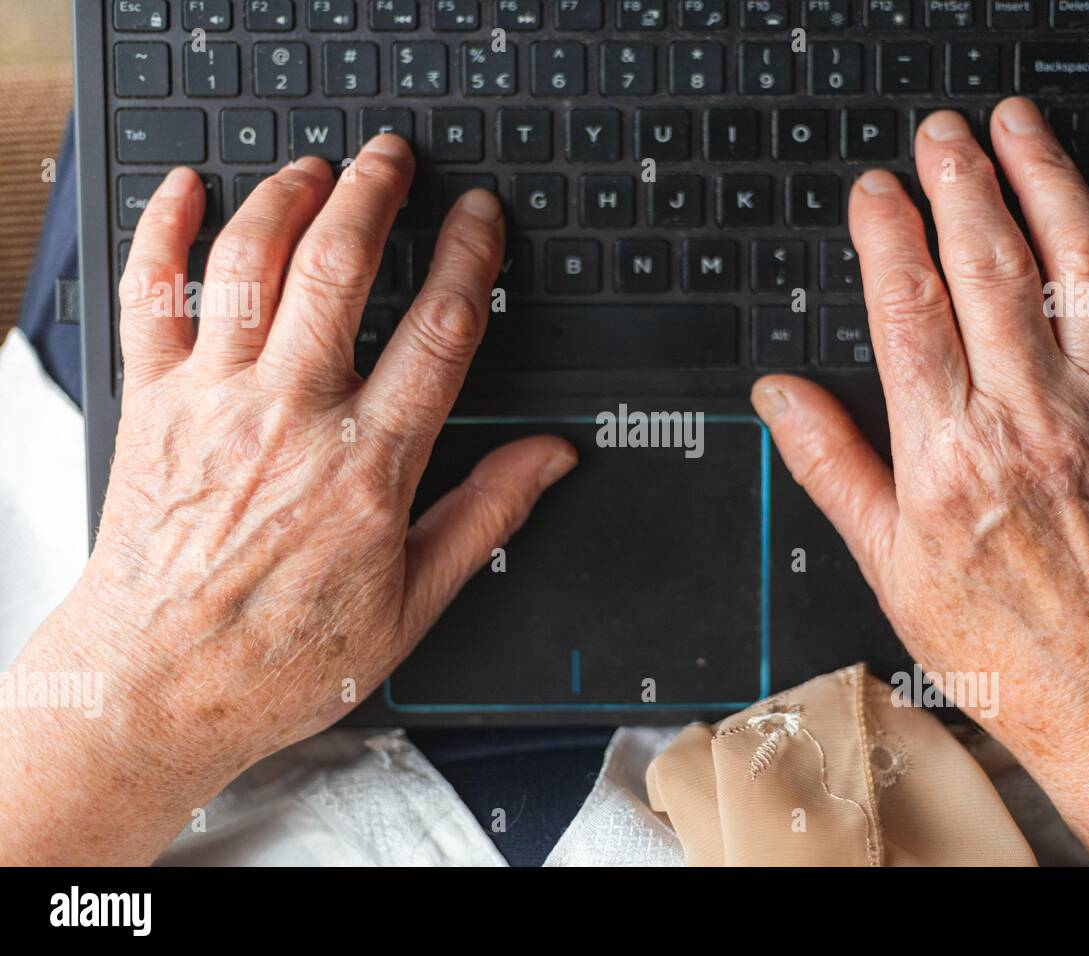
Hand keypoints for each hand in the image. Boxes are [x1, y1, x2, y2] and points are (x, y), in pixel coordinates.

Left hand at [0, 136, 574, 863]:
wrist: (153, 687)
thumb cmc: (279, 657)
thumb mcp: (412, 603)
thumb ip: (486, 515)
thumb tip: (549, 459)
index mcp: (367, 467)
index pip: (438, 332)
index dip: (468, 259)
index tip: (480, 218)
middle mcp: (290, 418)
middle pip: (340, 270)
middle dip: (375, 194)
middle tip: (394, 157)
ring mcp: (214, 403)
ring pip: (250, 264)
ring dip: (286, 197)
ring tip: (316, 167)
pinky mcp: (152, 405)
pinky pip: (151, 296)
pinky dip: (164, 232)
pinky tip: (185, 191)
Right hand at [751, 97, 1088, 864]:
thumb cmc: (1002, 640)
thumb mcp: (888, 565)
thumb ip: (831, 466)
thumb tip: (780, 395)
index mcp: (948, 454)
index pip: (909, 311)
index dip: (887, 237)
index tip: (874, 191)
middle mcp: (1029, 416)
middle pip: (990, 268)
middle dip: (961, 184)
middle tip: (941, 133)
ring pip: (1080, 268)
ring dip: (1049, 182)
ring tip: (1020, 128)